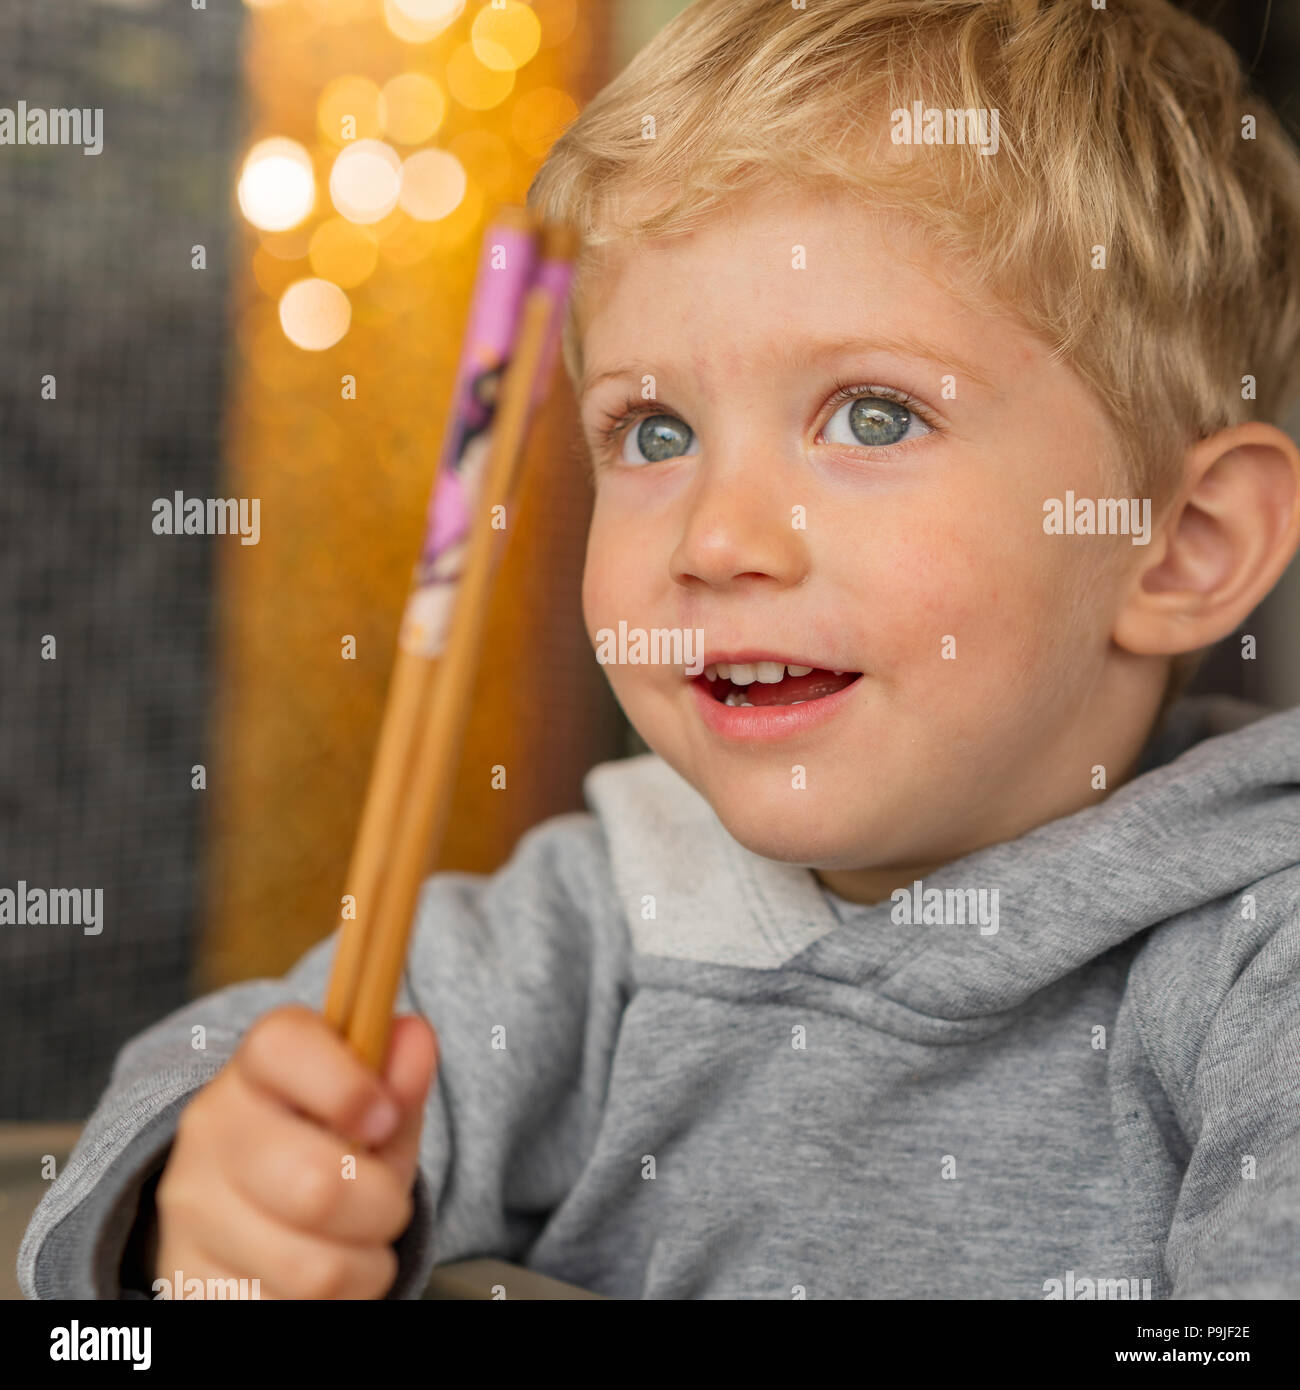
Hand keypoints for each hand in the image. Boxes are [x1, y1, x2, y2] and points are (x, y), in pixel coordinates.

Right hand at [153, 1005, 437, 1298]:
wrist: (244, 1201)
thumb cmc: (325, 1141)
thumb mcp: (370, 1103)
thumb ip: (398, 1076)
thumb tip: (415, 1038)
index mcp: (256, 1067)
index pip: (283, 1047)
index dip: (347, 1086)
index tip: (384, 1118)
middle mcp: (211, 1131)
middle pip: (317, 1186)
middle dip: (382, 1207)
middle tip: (387, 1203)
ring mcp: (192, 1212)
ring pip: (314, 1270)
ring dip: (364, 1266)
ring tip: (358, 1242)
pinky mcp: (188, 1284)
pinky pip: (287, 1312)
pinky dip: (331, 1303)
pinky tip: (319, 1274)